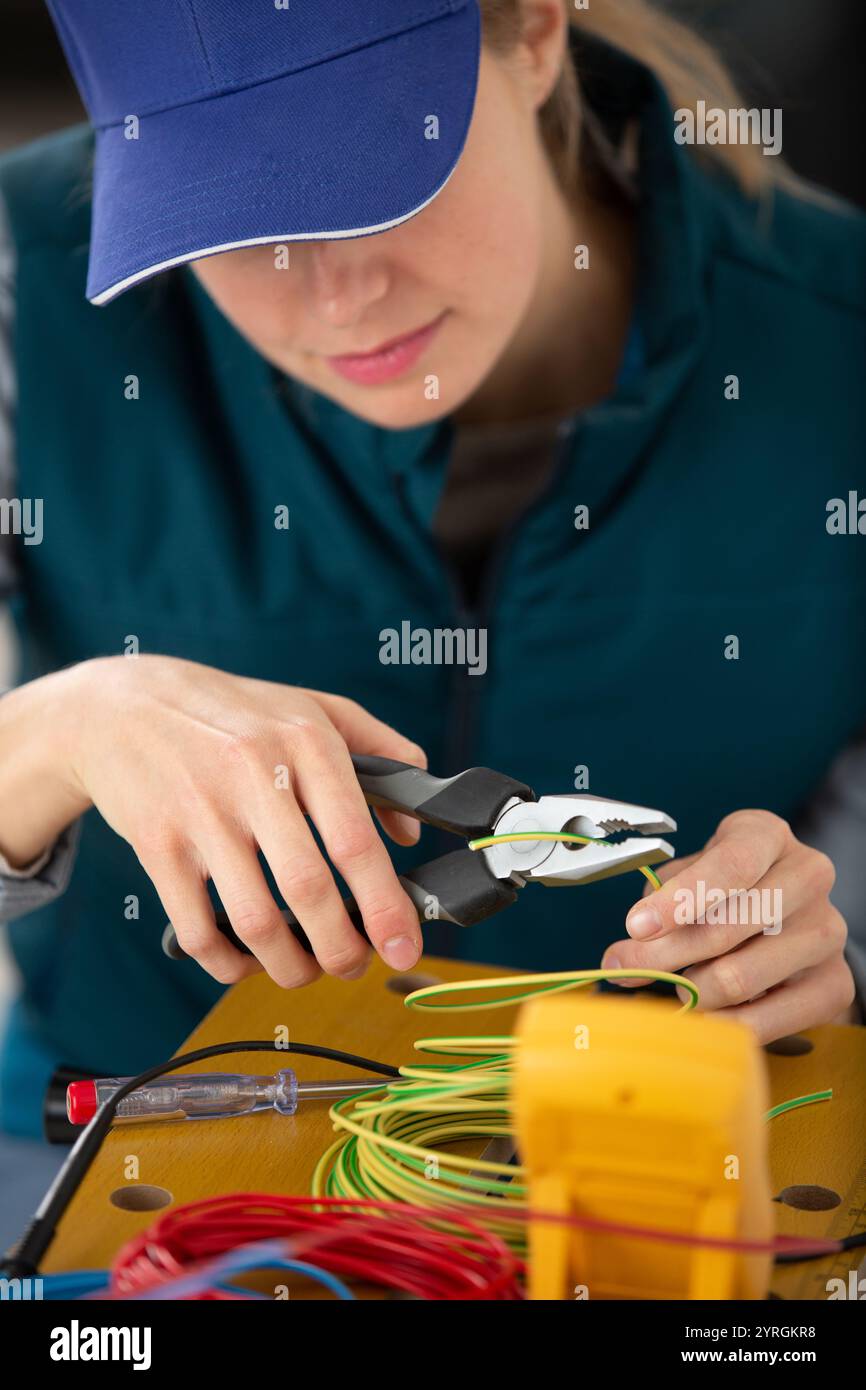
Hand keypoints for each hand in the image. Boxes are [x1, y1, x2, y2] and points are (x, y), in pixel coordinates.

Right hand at [63, 655, 426, 987]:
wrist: (121, 705)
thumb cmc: (233, 713)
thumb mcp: (315, 708)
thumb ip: (382, 753)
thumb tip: (410, 831)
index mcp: (306, 743)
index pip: (355, 840)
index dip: (386, 906)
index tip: (404, 947)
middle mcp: (255, 775)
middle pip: (308, 890)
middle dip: (341, 949)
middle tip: (352, 965)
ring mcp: (202, 812)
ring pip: (254, 920)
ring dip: (288, 966)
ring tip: (304, 969)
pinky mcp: (158, 844)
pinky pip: (196, 928)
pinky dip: (227, 964)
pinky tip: (246, 961)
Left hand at [601, 809, 856, 1041]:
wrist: (790, 921)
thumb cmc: (729, 889)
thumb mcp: (693, 875)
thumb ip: (661, 903)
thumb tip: (626, 952)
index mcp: (769, 836)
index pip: (730, 865)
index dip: (680, 899)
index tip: (636, 926)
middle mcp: (808, 876)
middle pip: (727, 927)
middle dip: (663, 954)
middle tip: (624, 968)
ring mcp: (826, 932)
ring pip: (739, 977)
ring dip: (691, 991)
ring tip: (676, 987)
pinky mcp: (835, 985)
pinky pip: (765, 1019)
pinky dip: (721, 1022)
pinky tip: (701, 1014)